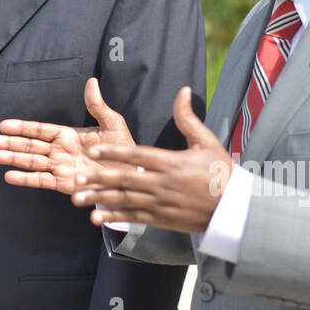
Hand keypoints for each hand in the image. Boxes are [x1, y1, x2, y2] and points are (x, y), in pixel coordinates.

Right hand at [0, 78, 134, 194]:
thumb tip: (92, 81)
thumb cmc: (123, 150)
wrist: (132, 176)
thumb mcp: (113, 124)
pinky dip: (26, 179)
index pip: (40, 130)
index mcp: (69, 135)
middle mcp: (61, 151)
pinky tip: (10, 177)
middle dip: (10, 144)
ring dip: (13, 159)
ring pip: (31, 163)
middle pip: (30, 146)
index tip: (4, 125)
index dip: (22, 127)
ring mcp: (61, 168)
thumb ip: (98, 106)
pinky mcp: (64, 185)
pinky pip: (42, 181)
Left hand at [72, 86, 232, 232]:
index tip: (93, 150)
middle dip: (98, 178)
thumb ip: (188, 118)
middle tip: (76, 177)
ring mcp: (161, 203)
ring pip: (125, 200)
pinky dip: (115, 218)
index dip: (114, 152)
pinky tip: (97, 218)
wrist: (234, 209)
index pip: (138, 155)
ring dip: (100, 199)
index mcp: (172, 162)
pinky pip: (134, 218)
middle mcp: (163, 184)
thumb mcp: (206, 142)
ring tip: (78, 198)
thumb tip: (183, 90)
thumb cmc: (221, 172)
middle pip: (126, 179)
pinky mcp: (162, 219)